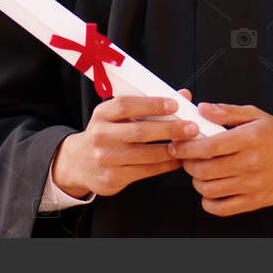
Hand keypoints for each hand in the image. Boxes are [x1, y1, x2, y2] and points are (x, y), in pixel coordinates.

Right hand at [51, 91, 198, 198]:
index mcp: (102, 114)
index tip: (175, 105)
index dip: (152, 104)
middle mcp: (100, 135)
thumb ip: (151, 105)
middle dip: (169, 129)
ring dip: (171, 150)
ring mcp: (105, 158)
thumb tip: (184, 95)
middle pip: (139, 131)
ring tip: (190, 145)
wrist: (80, 162)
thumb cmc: (108, 133)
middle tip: (191, 127)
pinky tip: (177, 160)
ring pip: (145, 154)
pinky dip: (165, 166)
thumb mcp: (120, 116)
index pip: (126, 105)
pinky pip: (145, 171)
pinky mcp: (112, 177)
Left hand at [166, 102, 272, 216]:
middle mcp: (250, 163)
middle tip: (186, 157)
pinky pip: (222, 208)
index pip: (209, 146)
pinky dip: (208, 201)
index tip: (177, 145)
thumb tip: (202, 109)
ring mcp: (252, 185)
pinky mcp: (254, 202)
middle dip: (187, 163)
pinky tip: (210, 190)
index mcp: (249, 139)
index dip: (186, 147)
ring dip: (196, 181)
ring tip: (199, 171)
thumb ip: (227, 112)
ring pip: (209, 189)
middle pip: (204, 169)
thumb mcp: (255, 115)